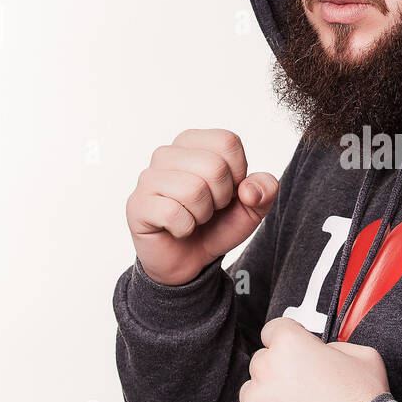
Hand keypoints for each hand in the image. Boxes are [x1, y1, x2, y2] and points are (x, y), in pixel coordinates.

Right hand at [125, 127, 277, 284]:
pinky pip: (173, 213)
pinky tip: (177, 228)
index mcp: (193, 142)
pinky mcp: (137, 204)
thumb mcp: (251, 207)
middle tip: (209, 209)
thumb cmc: (216, 225)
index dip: (238, 173)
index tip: (228, 191)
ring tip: (193, 217)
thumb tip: (250, 189)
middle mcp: (167, 153)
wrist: (189, 260)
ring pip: (193, 189)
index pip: (228, 142)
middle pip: (213, 166)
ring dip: (202, 214)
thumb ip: (265, 190)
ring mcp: (148, 178)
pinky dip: (185, 228)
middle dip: (221, 198)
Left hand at [231, 317, 389, 401]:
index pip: (273, 331)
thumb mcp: (364, 356)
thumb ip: (335, 346)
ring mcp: (255, 400)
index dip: (285, 342)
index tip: (293, 354)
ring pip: (251, 394)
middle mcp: (267, 367)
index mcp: (291, 343)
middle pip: (261, 363)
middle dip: (278, 375)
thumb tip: (322, 352)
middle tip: (302, 393)